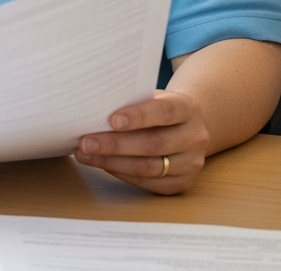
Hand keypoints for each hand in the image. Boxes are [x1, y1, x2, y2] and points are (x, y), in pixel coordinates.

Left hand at [74, 90, 211, 194]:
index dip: (139, 116)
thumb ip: (129, 102)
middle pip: (153, 144)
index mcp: (188, 108)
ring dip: (112, 162)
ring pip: (149, 167)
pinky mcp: (182, 182)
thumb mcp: (149, 98)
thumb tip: (92, 113)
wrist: (183, 126)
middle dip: (115, 145)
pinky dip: (122, 174)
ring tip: (85, 155)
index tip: (112, 120)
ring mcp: (191, 162)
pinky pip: (149, 183)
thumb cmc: (156, 109)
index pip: (165, 111)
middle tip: (86, 143)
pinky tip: (103, 165)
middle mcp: (195, 136)